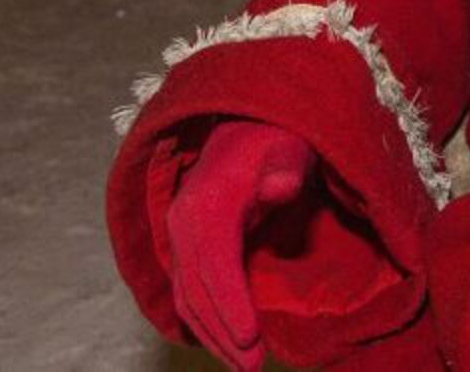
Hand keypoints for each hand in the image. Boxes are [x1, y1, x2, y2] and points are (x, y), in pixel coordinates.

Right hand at [166, 121, 316, 370]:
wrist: (250, 122)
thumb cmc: (279, 137)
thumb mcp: (290, 147)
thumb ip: (285, 169)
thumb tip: (280, 187)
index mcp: (207, 203)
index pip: (214, 264)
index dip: (231, 303)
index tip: (252, 338)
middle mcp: (183, 224)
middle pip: (197, 291)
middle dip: (224, 333)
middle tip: (253, 368)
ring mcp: (180, 236)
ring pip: (188, 298)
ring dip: (212, 334)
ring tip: (242, 365)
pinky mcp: (186, 244)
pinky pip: (187, 291)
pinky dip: (202, 319)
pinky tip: (221, 341)